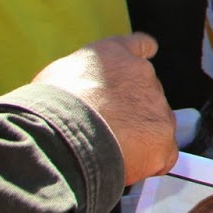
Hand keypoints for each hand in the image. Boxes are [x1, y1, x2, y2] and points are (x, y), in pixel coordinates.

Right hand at [33, 34, 177, 184]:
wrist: (61, 135)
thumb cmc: (50, 107)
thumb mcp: (57, 78)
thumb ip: (81, 80)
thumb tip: (83, 96)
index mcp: (113, 54)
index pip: (138, 45)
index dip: (141, 53)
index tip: (148, 53)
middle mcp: (143, 74)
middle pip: (145, 94)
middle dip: (130, 111)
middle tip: (104, 130)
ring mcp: (157, 106)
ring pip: (154, 124)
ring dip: (138, 137)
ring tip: (106, 152)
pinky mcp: (162, 138)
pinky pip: (163, 154)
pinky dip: (149, 162)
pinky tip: (129, 167)